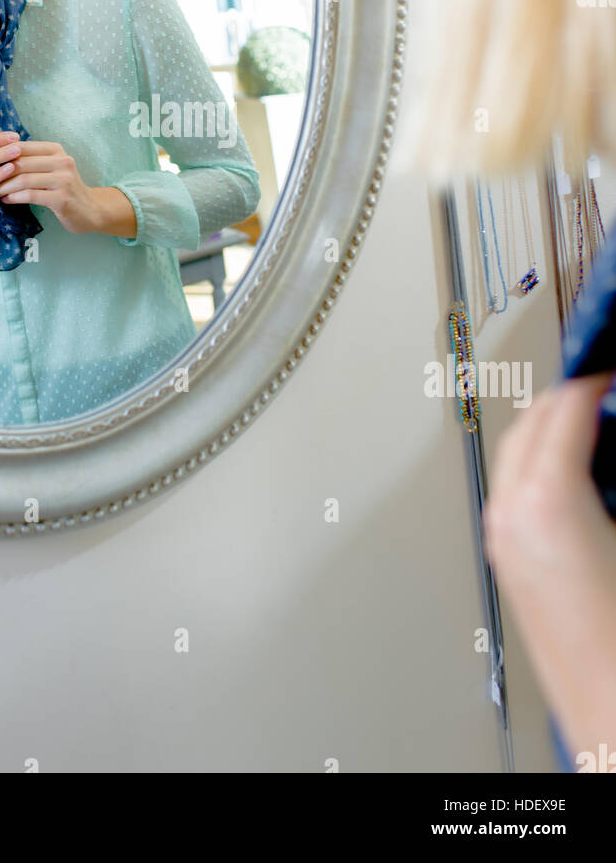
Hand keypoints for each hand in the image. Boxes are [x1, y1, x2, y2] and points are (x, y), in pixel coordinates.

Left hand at [0, 139, 102, 234]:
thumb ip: (30, 161)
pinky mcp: (62, 198)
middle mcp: (62, 161)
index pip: (20, 146)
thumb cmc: (64, 189)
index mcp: (55, 150)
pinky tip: (5, 200)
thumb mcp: (51, 168)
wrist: (91, 210)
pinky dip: (14, 198)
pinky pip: (30, 195)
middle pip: (20, 162)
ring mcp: (63, 179)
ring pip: (24, 179)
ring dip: (4, 186)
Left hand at [483, 371, 615, 756]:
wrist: (614, 726)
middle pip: (529, 422)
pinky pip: (514, 494)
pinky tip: (583, 482)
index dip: (600, 382)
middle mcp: (511, 519)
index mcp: (547, 503)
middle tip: (610, 397)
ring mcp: (504, 546)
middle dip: (571, 401)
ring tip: (601, 432)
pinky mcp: (509, 570)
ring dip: (552, 434)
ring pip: (515, 457)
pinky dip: (541, 470)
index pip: (566, 405)